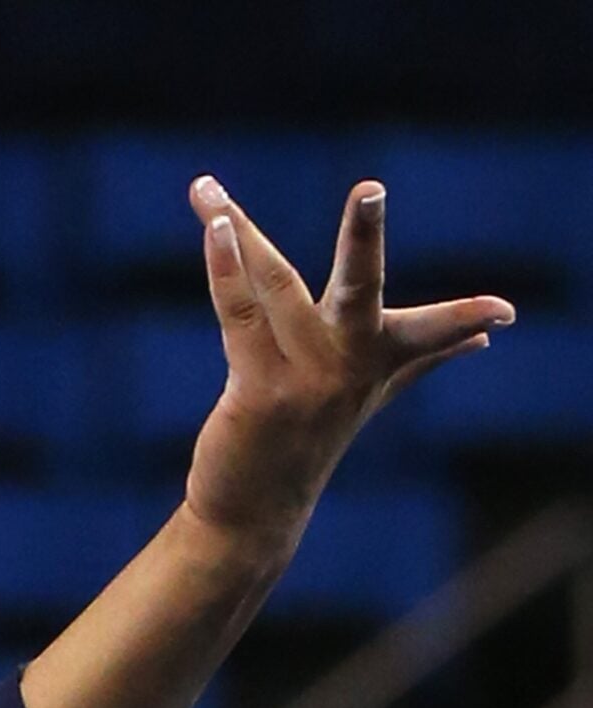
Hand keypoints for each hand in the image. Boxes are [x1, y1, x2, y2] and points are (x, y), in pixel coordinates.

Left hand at [181, 174, 514, 555]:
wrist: (253, 512)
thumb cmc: (309, 443)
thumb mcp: (371, 396)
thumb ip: (425, 357)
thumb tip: (486, 337)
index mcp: (377, 363)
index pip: (432, 333)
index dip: (467, 319)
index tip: (504, 314)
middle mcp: (346, 367)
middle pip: (360, 288)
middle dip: (365, 236)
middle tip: (370, 188)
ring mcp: (302, 379)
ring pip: (275, 286)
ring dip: (240, 234)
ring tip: (210, 191)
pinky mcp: (257, 390)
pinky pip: (240, 315)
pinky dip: (224, 271)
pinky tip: (213, 231)